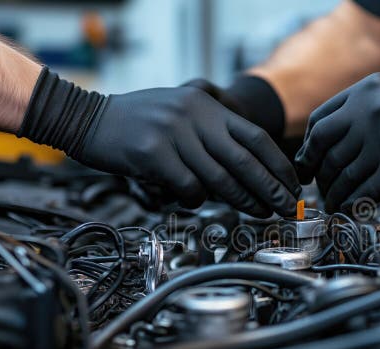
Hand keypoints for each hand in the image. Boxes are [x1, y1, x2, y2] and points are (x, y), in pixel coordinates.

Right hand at [18, 69, 300, 217]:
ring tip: (260, 212)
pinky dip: (196, 199)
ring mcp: (173, 134)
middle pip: (244, 159)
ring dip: (244, 199)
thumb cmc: (139, 121)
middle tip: (286, 206)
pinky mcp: (152, 154)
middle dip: (270, 186)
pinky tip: (195, 200)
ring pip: (220, 177)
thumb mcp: (180, 109)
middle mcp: (195, 116)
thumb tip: (250, 165)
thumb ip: (212, 129)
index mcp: (206, 105)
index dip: (278, 164)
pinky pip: (187, 186)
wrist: (86, 118)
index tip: (292, 185)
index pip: (255, 136)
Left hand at [295, 73, 379, 212]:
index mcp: (364, 92)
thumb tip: (318, 146)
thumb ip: (356, 110)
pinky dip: (353, 203)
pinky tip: (349, 209)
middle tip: (319, 190)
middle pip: (327, 152)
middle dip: (319, 177)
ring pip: (345, 175)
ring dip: (334, 195)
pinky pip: (367, 190)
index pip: (318, 124)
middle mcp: (372, 111)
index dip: (307, 151)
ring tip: (332, 203)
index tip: (307, 167)